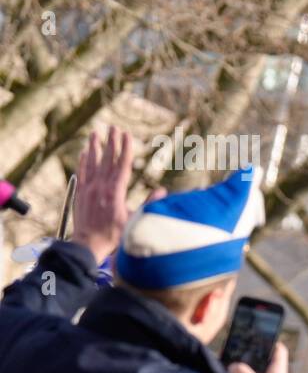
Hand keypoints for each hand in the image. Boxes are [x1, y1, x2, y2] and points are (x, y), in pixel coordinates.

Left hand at [70, 126, 154, 262]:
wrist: (88, 245)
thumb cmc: (114, 236)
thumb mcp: (135, 221)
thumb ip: (148, 205)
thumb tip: (163, 191)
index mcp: (115, 192)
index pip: (122, 165)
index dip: (125, 149)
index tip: (126, 134)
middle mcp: (100, 187)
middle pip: (107, 160)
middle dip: (111, 142)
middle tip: (112, 127)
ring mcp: (88, 190)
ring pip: (91, 163)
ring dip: (94, 147)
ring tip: (95, 133)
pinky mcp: (80, 194)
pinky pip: (81, 173)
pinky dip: (83, 162)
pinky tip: (84, 153)